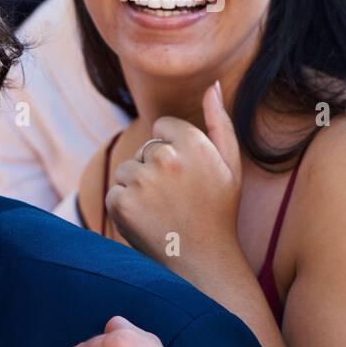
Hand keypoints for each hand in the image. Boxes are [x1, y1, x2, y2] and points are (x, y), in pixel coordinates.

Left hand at [106, 81, 243, 270]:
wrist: (202, 261)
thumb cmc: (218, 211)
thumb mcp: (230, 164)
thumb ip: (219, 121)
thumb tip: (211, 85)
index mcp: (193, 144)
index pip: (164, 125)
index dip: (174, 149)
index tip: (187, 174)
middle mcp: (166, 159)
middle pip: (145, 147)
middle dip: (155, 168)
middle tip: (177, 197)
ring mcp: (142, 182)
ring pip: (127, 169)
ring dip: (139, 188)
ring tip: (164, 210)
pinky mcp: (121, 203)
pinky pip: (115, 192)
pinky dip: (126, 208)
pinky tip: (148, 222)